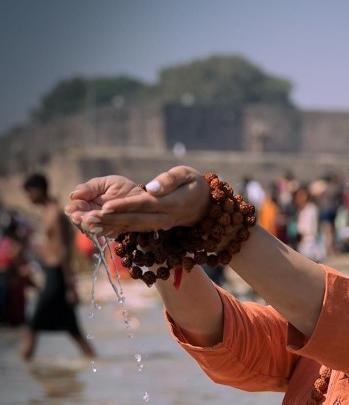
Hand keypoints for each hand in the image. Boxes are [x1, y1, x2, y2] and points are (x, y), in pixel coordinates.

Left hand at [64, 166, 208, 237]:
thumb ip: (169, 180)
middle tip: (88, 218)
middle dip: (111, 220)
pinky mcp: (154, 226)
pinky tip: (99, 227)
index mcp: (173, 204)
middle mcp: (165, 218)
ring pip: (132, 227)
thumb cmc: (193, 183)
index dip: (125, 206)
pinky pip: (134, 229)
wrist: (205, 205)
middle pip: (135, 220)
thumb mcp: (186, 175)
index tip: (106, 206)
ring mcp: (160, 225)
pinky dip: (117, 229)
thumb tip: (151, 189)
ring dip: (110, 226)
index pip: (145, 205)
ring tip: (88, 224)